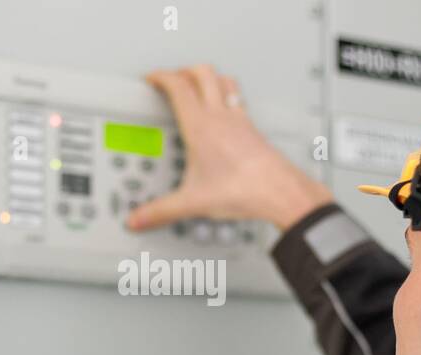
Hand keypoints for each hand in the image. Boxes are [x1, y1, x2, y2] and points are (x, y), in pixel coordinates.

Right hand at [127, 65, 331, 232]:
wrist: (280, 192)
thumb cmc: (244, 189)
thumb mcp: (193, 203)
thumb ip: (161, 211)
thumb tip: (140, 218)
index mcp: (200, 126)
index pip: (178, 86)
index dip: (161, 76)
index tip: (152, 78)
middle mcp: (221, 117)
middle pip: (202, 73)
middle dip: (184, 70)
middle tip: (173, 79)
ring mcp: (240, 119)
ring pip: (224, 81)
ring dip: (208, 77)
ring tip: (198, 84)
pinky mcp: (253, 128)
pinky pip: (238, 99)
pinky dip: (226, 95)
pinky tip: (225, 111)